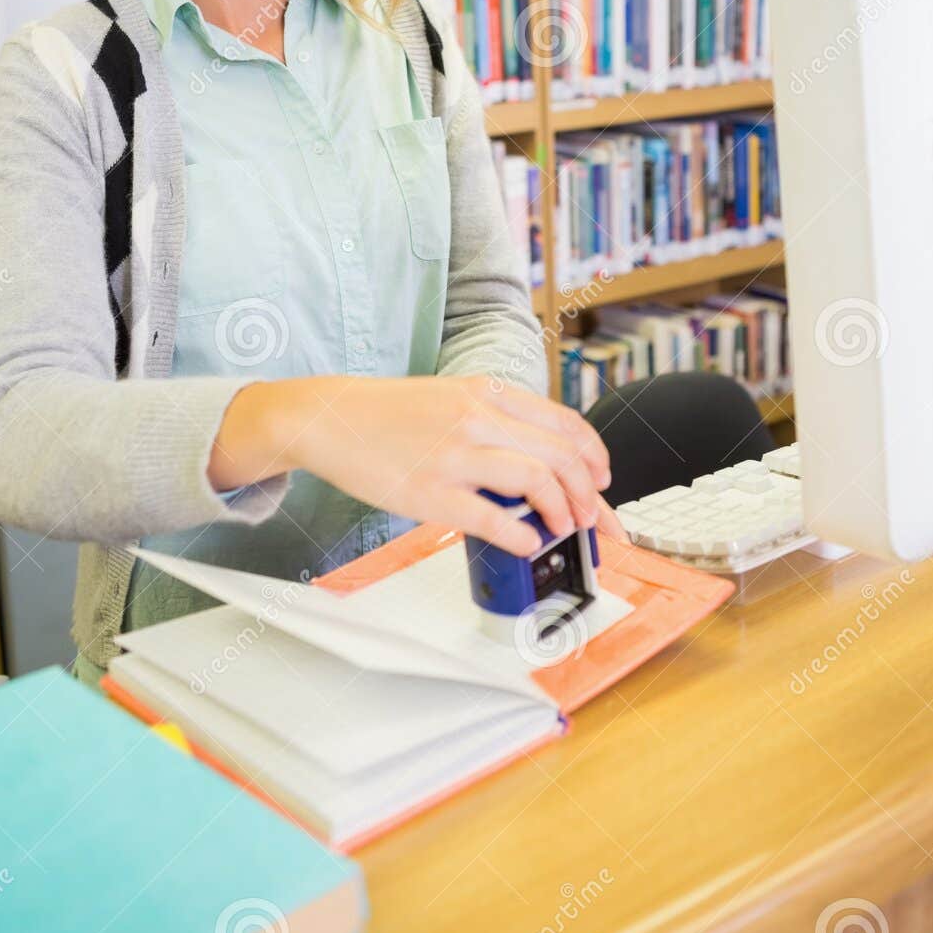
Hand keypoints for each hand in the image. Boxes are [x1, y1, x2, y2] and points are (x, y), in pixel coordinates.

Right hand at [216, 373, 623, 556]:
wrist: (329, 418)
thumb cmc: (387, 413)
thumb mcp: (450, 396)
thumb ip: (494, 418)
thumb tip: (539, 456)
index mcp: (485, 392)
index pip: (562, 422)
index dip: (594, 455)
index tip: (603, 479)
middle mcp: (477, 418)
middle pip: (560, 455)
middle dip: (589, 493)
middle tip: (593, 517)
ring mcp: (455, 455)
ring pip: (536, 481)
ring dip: (564, 512)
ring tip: (565, 528)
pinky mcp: (432, 492)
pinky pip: (493, 518)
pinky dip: (521, 534)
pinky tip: (528, 541)